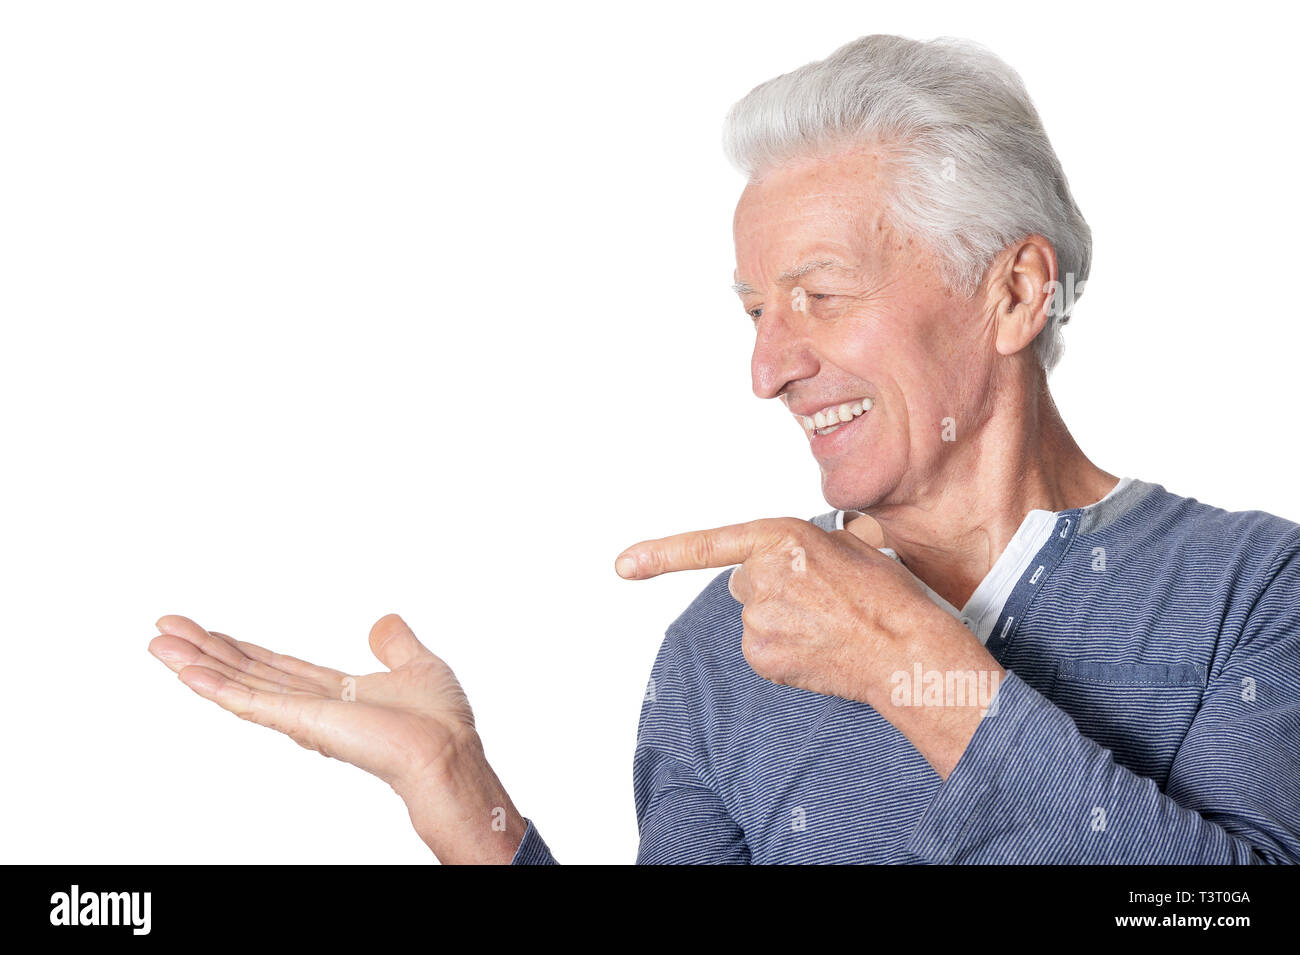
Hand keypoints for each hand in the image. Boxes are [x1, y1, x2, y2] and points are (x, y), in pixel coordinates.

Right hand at [148, 613, 525, 862]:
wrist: (446, 750)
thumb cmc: (440, 723)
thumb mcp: (418, 665)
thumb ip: (397, 644)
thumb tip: (385, 621)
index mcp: (334, 693)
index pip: (276, 668)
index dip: (241, 649)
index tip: (209, 631)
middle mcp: (311, 706)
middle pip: (247, 673)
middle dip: (205, 651)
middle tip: (165, 627)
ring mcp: (303, 717)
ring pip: (238, 685)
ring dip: (196, 664)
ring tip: (159, 642)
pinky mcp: (302, 723)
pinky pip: (250, 702)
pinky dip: (216, 687)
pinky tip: (185, 671)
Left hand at [615, 518, 1004, 777]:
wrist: (907, 650)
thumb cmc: (887, 597)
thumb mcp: (848, 545)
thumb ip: (800, 547)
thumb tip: (779, 562)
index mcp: (781, 538)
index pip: (709, 545)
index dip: (660, 554)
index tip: (623, 564)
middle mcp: (762, 577)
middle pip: (745, 582)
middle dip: (772, 587)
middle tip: (820, 598)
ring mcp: (760, 621)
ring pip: (755, 617)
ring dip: (781, 620)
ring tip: (827, 625)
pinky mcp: (763, 657)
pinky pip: (762, 649)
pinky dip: (783, 650)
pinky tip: (818, 648)